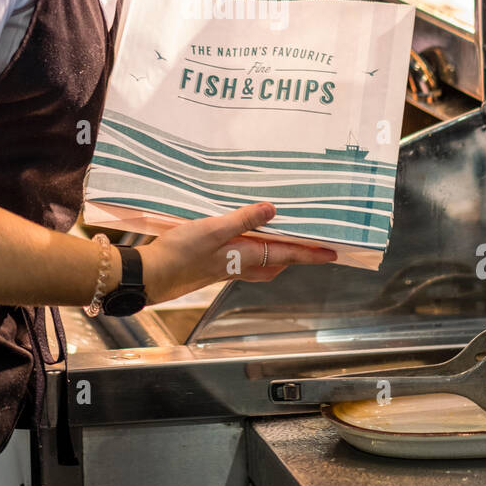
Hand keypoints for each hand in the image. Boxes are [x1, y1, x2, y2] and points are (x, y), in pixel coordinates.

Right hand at [138, 202, 337, 304]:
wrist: (152, 275)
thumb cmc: (181, 254)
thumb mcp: (213, 229)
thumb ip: (243, 219)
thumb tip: (273, 210)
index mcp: (245, 256)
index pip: (287, 254)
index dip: (311, 253)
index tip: (333, 253)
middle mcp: (239, 265)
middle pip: (276, 263)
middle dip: (295, 256)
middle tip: (310, 246)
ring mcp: (225, 267)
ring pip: (260, 264)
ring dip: (274, 254)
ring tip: (281, 238)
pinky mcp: (211, 265)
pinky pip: (242, 259)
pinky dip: (252, 250)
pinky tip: (242, 239)